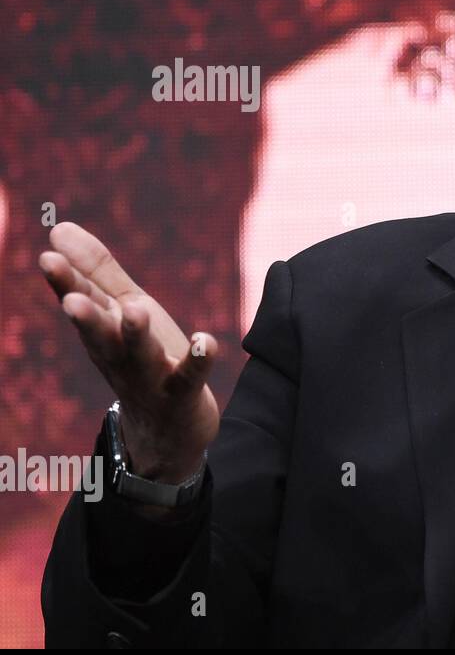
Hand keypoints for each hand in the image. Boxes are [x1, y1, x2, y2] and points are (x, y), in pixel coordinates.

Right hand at [38, 222, 219, 487]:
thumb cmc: (143, 357)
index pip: (82, 302)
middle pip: (101, 334)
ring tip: (134, 310)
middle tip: (71, 299)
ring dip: (135, 335)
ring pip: (140, 356)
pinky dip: (198, 360)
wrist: (167, 428)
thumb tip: (59, 227)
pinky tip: (206, 340)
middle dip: (86, 317)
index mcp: (103, 330)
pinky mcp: (182, 394)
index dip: (65, 283)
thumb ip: (95, 271)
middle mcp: (119, 354)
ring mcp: (150, 377)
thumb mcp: (121, 309)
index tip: (47, 258)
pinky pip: (190, 377)